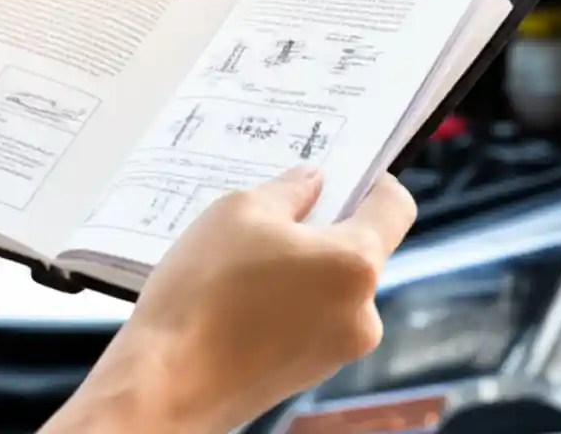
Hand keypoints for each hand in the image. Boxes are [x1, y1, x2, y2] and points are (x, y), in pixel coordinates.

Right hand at [43, 166, 416, 433]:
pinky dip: (285, 302)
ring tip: (243, 260)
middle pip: (360, 250)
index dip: (372, 182)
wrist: (166, 385)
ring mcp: (337, 350)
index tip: (341, 175)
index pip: (394, 208)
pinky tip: (238, 296)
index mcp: (356, 265)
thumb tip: (311, 183)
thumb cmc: (204, 295)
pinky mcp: (307, 374)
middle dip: (322, 229)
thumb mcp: (240, 212)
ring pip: (331, 287)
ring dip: (300, 267)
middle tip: (273, 215)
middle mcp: (362, 314)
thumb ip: (289, 190)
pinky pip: (310, 320)